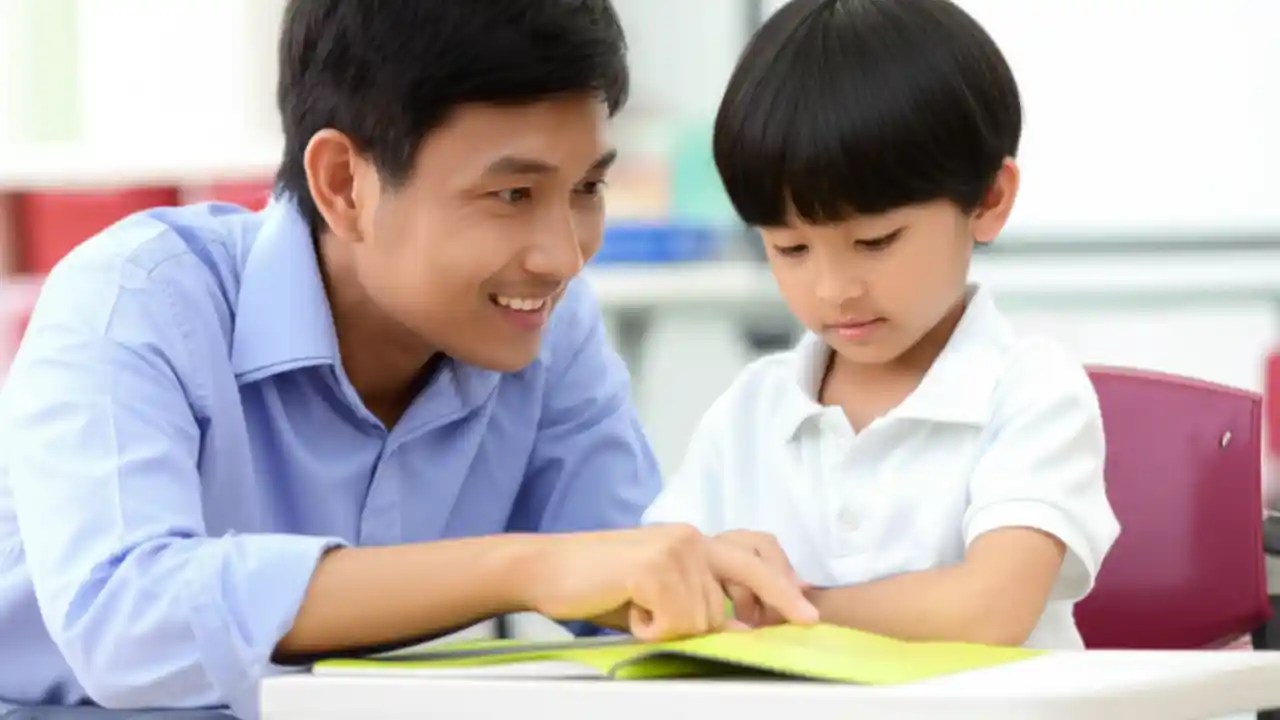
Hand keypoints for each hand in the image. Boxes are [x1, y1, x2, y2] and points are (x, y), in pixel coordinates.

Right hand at [521, 524, 818, 640]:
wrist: (546, 568)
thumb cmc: (600, 585)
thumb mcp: (658, 594)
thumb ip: (700, 605)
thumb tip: (742, 629)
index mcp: (696, 541)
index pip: (754, 559)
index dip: (782, 589)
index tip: (808, 617)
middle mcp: (693, 538)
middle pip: (723, 608)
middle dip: (696, 627)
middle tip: (668, 621)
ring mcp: (676, 549)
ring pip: (700, 621)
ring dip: (664, 629)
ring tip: (633, 607)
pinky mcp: (655, 566)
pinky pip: (674, 622)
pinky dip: (648, 629)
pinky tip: (627, 609)